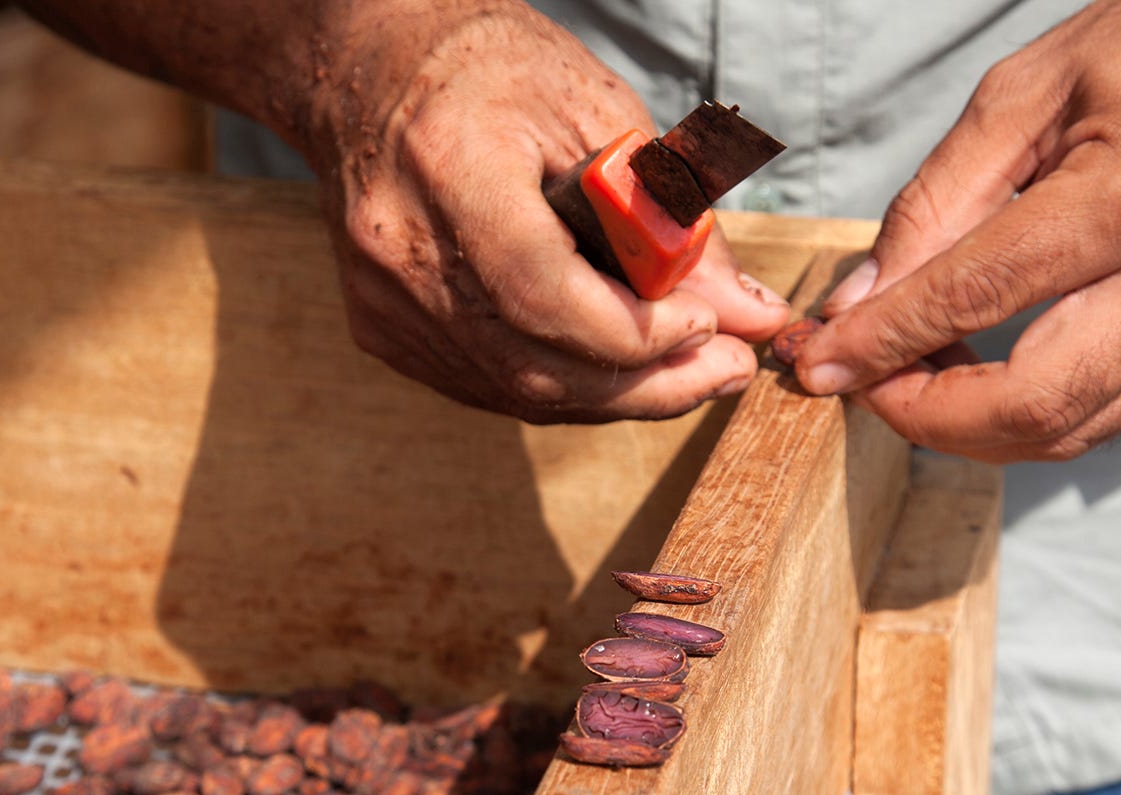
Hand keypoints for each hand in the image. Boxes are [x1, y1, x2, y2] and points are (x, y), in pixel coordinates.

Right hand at [301, 4, 790, 422]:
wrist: (372, 76)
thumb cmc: (488, 74)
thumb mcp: (598, 114)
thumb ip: (672, 219)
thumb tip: (748, 314)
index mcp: (449, 168)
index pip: (543, 293)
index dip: (635, 334)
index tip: (710, 326)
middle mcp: (401, 250)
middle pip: (535, 366)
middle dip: (649, 384)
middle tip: (725, 368)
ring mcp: (384, 302)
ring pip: (518, 392)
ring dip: (616, 394)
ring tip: (688, 369)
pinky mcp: (383, 331)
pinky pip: (489, 386)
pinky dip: (563, 386)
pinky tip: (614, 364)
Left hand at [781, 0, 1120, 461]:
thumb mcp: (1027, 89)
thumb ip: (935, 203)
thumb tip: (862, 303)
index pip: (976, 297)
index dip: (881, 343)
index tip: (815, 364)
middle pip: (1032, 404)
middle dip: (923, 416)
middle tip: (861, 386)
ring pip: (1071, 428)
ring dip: (970, 430)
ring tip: (908, 382)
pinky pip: (1108, 412)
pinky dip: (1026, 416)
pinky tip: (974, 380)